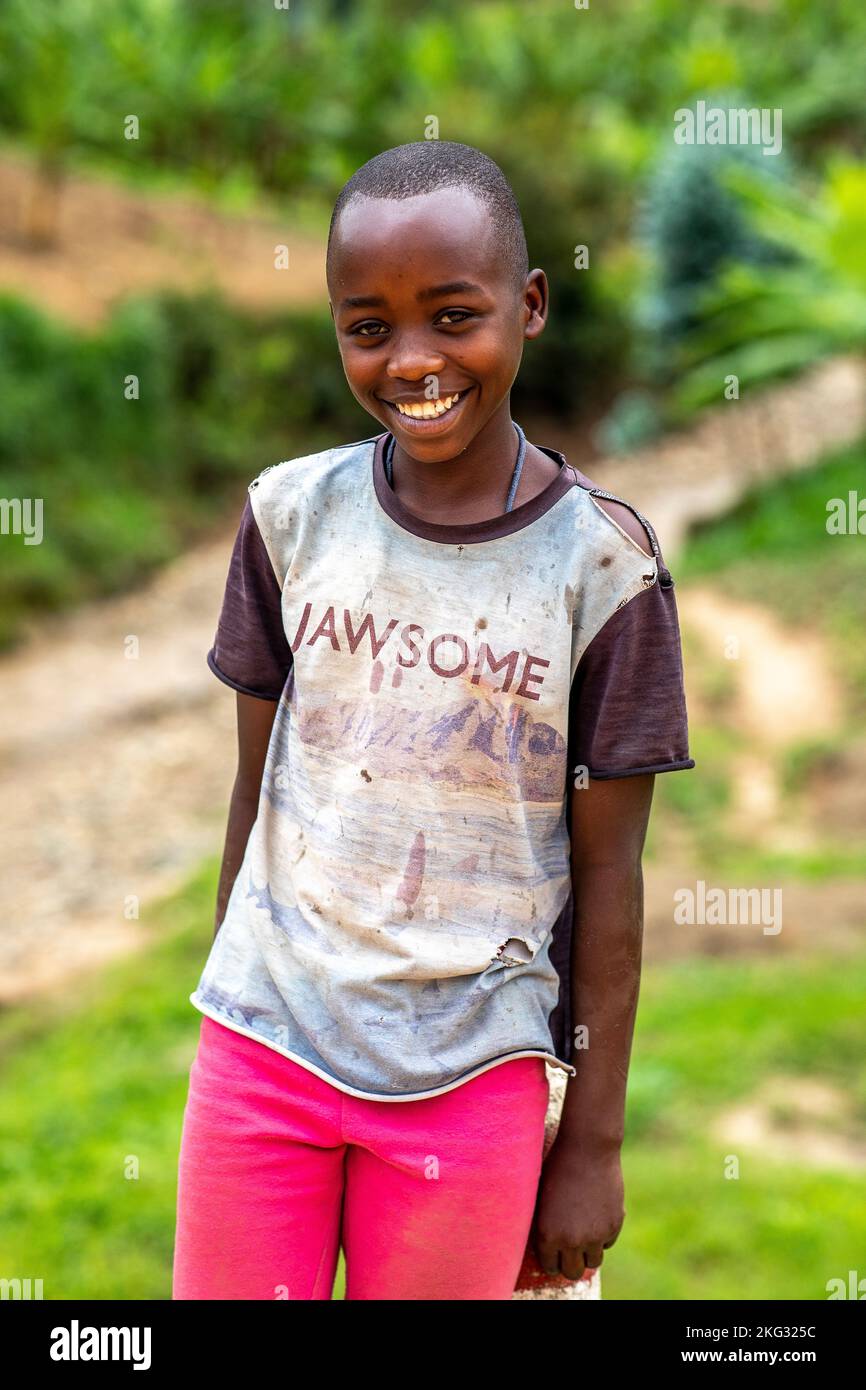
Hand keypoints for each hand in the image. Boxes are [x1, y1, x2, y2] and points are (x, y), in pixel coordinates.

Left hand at [532, 1140, 624, 1280]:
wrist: (587, 1147)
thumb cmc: (558, 1166)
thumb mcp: (542, 1198)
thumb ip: (545, 1225)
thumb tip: (548, 1244)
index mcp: (547, 1234)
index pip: (550, 1266)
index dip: (552, 1259)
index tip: (555, 1251)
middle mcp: (571, 1241)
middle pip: (572, 1272)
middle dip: (570, 1262)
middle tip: (570, 1249)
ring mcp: (594, 1235)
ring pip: (593, 1262)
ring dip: (588, 1251)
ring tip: (584, 1233)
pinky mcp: (613, 1226)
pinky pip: (607, 1243)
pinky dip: (603, 1235)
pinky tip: (596, 1216)